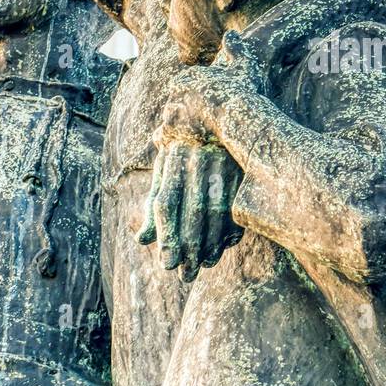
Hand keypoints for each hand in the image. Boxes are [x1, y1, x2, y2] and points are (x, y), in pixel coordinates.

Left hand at [138, 84, 242, 282]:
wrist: (214, 110)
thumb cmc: (183, 150)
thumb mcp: (165, 171)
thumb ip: (154, 204)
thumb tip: (141, 240)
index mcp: (172, 158)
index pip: (166, 202)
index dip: (166, 235)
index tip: (166, 264)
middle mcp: (196, 159)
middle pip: (192, 212)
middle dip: (189, 248)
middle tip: (185, 274)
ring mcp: (223, 162)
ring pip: (216, 212)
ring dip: (210, 245)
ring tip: (202, 267)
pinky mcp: (243, 168)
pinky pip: (236, 206)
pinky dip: (229, 232)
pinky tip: (221, 250)